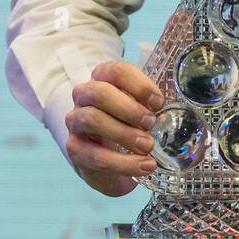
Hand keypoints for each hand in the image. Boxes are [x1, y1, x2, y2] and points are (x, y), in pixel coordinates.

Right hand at [65, 60, 164, 195]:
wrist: (107, 159)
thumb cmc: (126, 123)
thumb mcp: (139, 109)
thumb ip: (149, 105)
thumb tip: (164, 109)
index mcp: (102, 79)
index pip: (116, 71)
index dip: (139, 85)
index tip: (158, 103)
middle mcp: (84, 96)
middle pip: (100, 93)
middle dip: (129, 109)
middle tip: (151, 123)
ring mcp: (75, 121)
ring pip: (92, 119)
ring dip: (123, 133)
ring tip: (148, 146)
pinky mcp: (74, 148)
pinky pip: (93, 154)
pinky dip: (121, 163)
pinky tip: (143, 167)